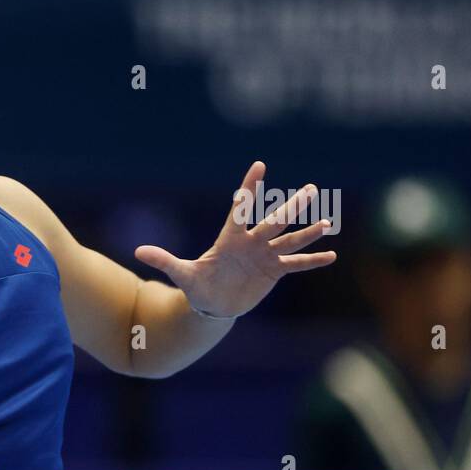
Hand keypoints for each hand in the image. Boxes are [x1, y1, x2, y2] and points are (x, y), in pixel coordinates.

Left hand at [134, 160, 336, 318]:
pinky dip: (312, 261)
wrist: (213, 304)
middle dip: (291, 208)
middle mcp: (251, 243)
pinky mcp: (273, 271)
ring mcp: (264, 256)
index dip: (249, 188)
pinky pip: (296, 264)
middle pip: (273, 222)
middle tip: (311, 189)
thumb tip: (137, 252)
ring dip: (308, 233)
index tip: (259, 165)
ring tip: (326, 222)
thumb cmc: (197, 285)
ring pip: (289, 240)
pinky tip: (332, 255)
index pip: (240, 209)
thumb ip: (165, 261)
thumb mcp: (182, 275)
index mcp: (229, 238)